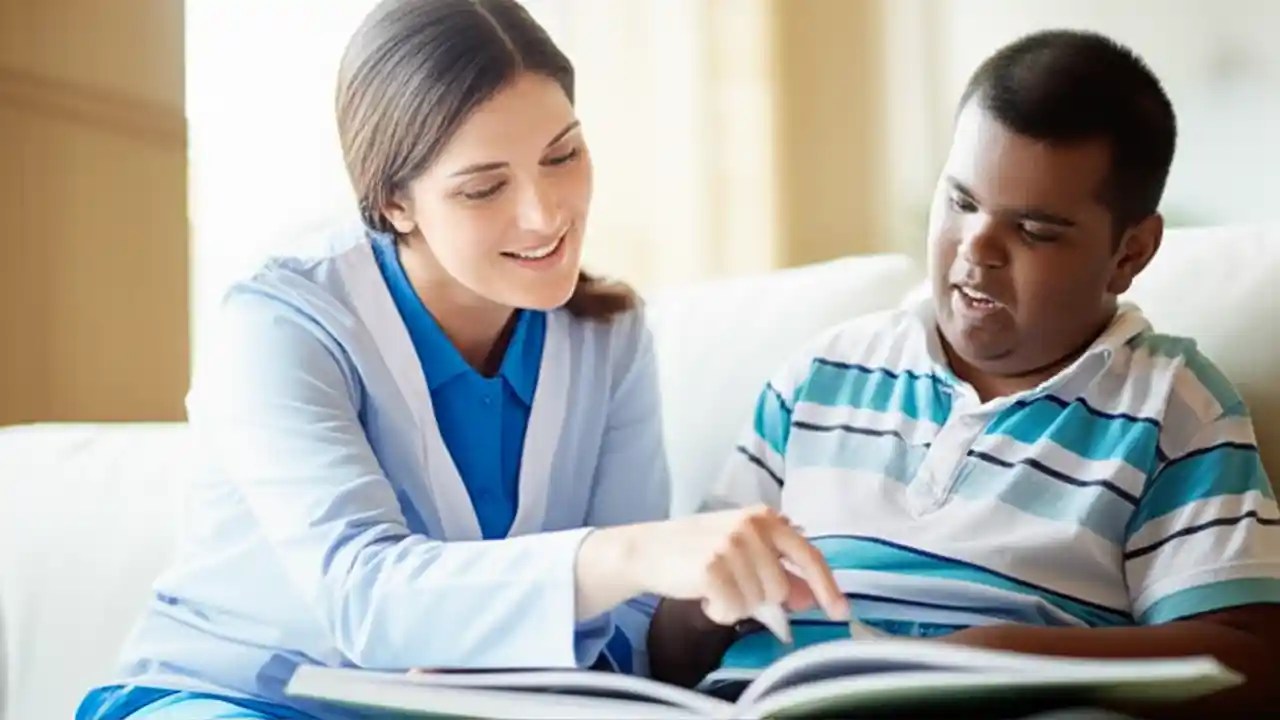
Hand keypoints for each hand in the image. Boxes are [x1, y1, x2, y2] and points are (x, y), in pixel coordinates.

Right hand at [628, 505, 847, 625]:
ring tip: (713, 586)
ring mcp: (730, 545)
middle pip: (781, 589)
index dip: (827, 587)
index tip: (841, 612)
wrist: (647, 548)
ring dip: (735, 604)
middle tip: (730, 583)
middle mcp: (750, 527)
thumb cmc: (697, 550)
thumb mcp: (743, 552)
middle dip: (758, 597)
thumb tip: (810, 597)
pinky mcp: (711, 568)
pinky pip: (732, 610)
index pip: (809, 555)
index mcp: (764, 518)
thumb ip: (778, 571)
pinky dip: (718, 611)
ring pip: (757, 603)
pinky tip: (703, 594)